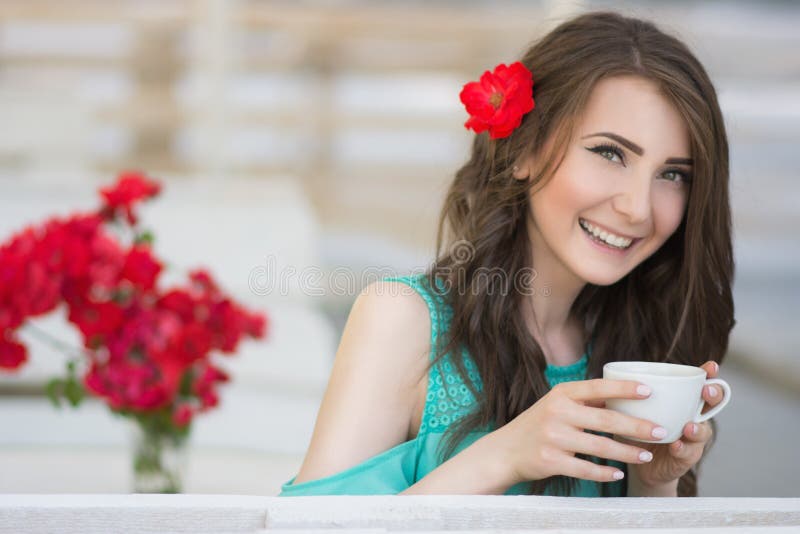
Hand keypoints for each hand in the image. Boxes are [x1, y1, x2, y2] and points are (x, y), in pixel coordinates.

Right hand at [490, 378, 664, 486]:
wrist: (506, 450)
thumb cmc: (539, 424)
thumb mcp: (557, 404)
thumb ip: (586, 400)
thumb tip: (625, 396)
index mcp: (562, 393)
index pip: (598, 387)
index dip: (625, 388)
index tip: (650, 391)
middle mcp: (557, 412)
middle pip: (606, 420)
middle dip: (637, 427)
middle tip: (660, 430)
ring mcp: (553, 437)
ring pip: (600, 447)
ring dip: (627, 453)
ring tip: (646, 455)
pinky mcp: (551, 461)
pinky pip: (585, 469)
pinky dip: (604, 473)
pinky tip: (618, 474)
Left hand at [623, 361, 721, 489]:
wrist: (639, 463)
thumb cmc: (638, 429)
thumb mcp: (636, 409)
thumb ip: (631, 395)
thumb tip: (611, 376)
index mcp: (683, 401)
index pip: (700, 384)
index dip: (709, 374)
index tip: (711, 365)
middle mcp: (692, 417)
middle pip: (712, 404)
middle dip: (713, 395)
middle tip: (705, 391)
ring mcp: (692, 439)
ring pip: (704, 431)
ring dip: (697, 428)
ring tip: (688, 426)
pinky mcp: (686, 458)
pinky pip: (688, 452)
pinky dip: (681, 448)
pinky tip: (674, 445)